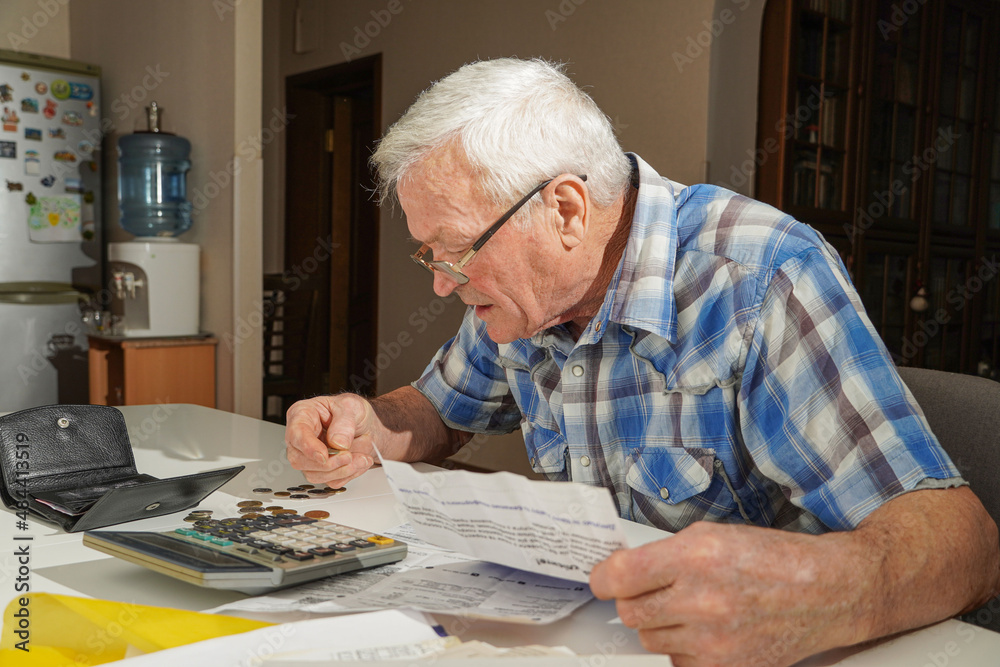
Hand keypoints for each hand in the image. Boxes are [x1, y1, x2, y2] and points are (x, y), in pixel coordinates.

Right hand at [284, 394, 379, 485]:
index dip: (308, 447)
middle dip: (328, 463)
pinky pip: (330, 481)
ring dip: (341, 471)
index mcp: (303, 415)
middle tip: (349, 456)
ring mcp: (310, 456)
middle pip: (299, 460)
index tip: (324, 455)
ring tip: (361, 458)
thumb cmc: (353, 411)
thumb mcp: (352, 407)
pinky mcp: (322, 470)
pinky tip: (359, 462)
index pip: (296, 434)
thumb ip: (344, 423)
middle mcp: (302, 437)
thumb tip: (337, 442)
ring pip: (314, 475)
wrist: (367, 425)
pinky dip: (348, 475)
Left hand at [589, 521, 864, 666]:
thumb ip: (664, 554)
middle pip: (629, 612)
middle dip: (633, 600)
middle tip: (653, 591)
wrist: (825, 592)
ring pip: (650, 639)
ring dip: (659, 625)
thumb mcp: (712, 535)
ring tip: (689, 609)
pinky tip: (703, 631)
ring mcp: (714, 640)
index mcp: (695, 556)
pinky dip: (682, 648)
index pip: (619, 576)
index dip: (603, 577)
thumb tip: (622, 571)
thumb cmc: (772, 559)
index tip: (604, 578)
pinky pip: (676, 662)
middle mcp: (702, 600)